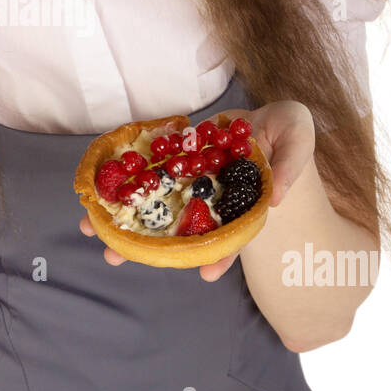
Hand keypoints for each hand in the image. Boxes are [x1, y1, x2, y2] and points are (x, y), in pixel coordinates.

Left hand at [79, 101, 315, 279]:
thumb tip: (277, 198)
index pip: (231, 236)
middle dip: (147, 245)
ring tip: (90, 229)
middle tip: (113, 258)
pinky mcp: (175, 159)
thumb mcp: (300, 136)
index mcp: (243, 207)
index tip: (206, 273)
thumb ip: (291, 166)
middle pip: (181, 228)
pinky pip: (149, 171)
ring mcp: (191, 181)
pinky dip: (126, 180)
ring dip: (124, 215)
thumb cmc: (289, 131)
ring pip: (156, 203)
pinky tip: (98, 190)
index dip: (221, 255)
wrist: (266, 117)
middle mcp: (212, 200)